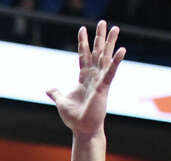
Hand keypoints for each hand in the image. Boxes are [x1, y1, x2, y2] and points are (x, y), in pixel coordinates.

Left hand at [46, 21, 124, 138]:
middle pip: (97, 52)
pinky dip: (116, 61)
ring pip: (105, 57)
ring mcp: (99, 80)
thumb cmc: (74, 117)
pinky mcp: (103, 87)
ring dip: (110, 42)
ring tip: (115, 27)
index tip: (82, 28)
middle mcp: (93, 76)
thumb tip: (49, 89)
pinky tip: (122, 50)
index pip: (83, 55)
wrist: (82, 129)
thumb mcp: (62, 101)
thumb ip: (57, 93)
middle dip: (99, 37)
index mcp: (84, 78)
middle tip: (102, 22)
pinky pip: (110, 72)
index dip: (83, 42)